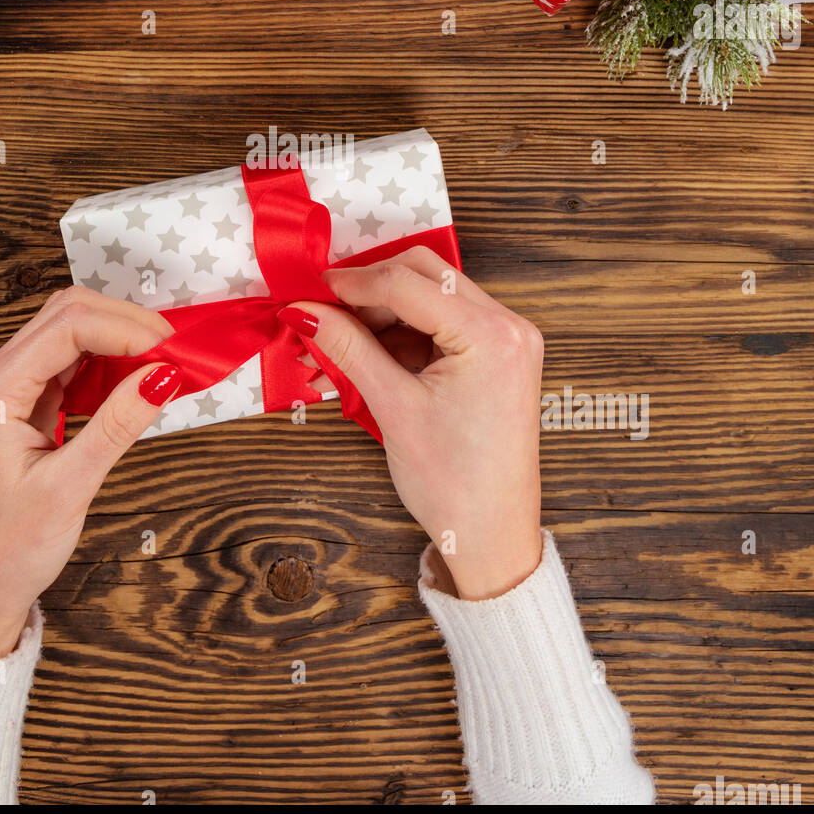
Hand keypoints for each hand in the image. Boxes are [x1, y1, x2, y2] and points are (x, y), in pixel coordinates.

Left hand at [0, 287, 180, 662]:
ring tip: (163, 362)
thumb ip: (117, 425)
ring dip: (118, 337)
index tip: (173, 351)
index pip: (67, 326)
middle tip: (176, 351)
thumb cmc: (8, 550)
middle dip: (125, 322)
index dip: (125, 328)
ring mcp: (7, 389)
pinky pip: (68, 362)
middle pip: (65, 314)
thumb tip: (164, 375)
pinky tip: (135, 378)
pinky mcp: (23, 404)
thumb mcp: (68, 487)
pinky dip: (106, 360)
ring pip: (68, 331)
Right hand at [280, 249, 542, 600]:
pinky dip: (397, 340)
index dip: (351, 284)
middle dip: (365, 294)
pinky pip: (438, 328)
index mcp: (492, 335)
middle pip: (422, 276)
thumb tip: (305, 310)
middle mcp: (508, 326)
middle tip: (320, 316)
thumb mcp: (392, 407)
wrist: (492, 537)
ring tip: (327, 353)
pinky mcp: (495, 358)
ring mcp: (505, 341)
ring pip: (427, 300)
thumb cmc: (454, 483)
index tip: (307, 292)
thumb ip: (348, 347)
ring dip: (376, 320)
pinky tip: (356, 363)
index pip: (407, 283)